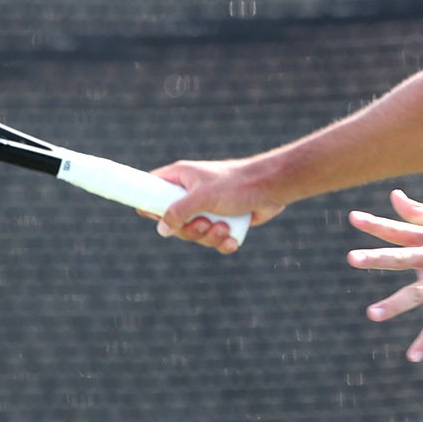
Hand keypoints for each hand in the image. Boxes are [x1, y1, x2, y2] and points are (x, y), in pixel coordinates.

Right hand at [148, 158, 285, 253]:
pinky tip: (232, 238)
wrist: (272, 188)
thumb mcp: (203, 196)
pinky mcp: (222, 221)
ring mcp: (206, 208)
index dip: (150, 206)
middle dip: (190, 230)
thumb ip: (179, 210)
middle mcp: (190, 194)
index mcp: (180, 179)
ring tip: (224, 228)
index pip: (151, 190)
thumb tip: (162, 229)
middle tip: (204, 223)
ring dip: (209, 237)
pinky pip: (213, 241)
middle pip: (172, 223)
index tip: (161, 217)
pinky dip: (222, 243)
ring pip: (194, 234)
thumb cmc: (237, 184)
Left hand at [347, 189, 422, 361]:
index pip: (397, 230)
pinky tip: (413, 356)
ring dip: (394, 304)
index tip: (353, 218)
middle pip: (401, 257)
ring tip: (372, 314)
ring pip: (416, 293)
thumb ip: (417, 212)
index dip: (375, 224)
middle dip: (377, 258)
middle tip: (353, 257)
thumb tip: (393, 195)